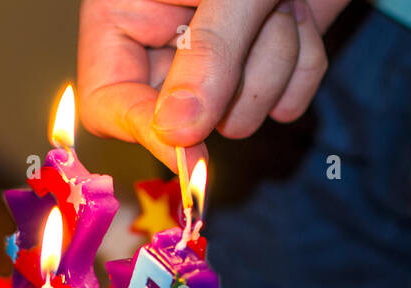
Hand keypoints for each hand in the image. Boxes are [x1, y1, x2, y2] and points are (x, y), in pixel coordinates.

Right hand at [79, 0, 342, 170]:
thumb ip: (207, 56)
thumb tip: (176, 134)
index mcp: (125, 10)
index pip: (107, 99)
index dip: (144, 128)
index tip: (189, 151)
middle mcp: (165, 37)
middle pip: (182, 116)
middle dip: (232, 82)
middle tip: (259, 26)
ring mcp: (219, 54)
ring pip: (239, 114)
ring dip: (276, 64)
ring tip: (281, 5)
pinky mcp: (268, 63)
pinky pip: (283, 104)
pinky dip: (303, 67)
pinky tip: (300, 15)